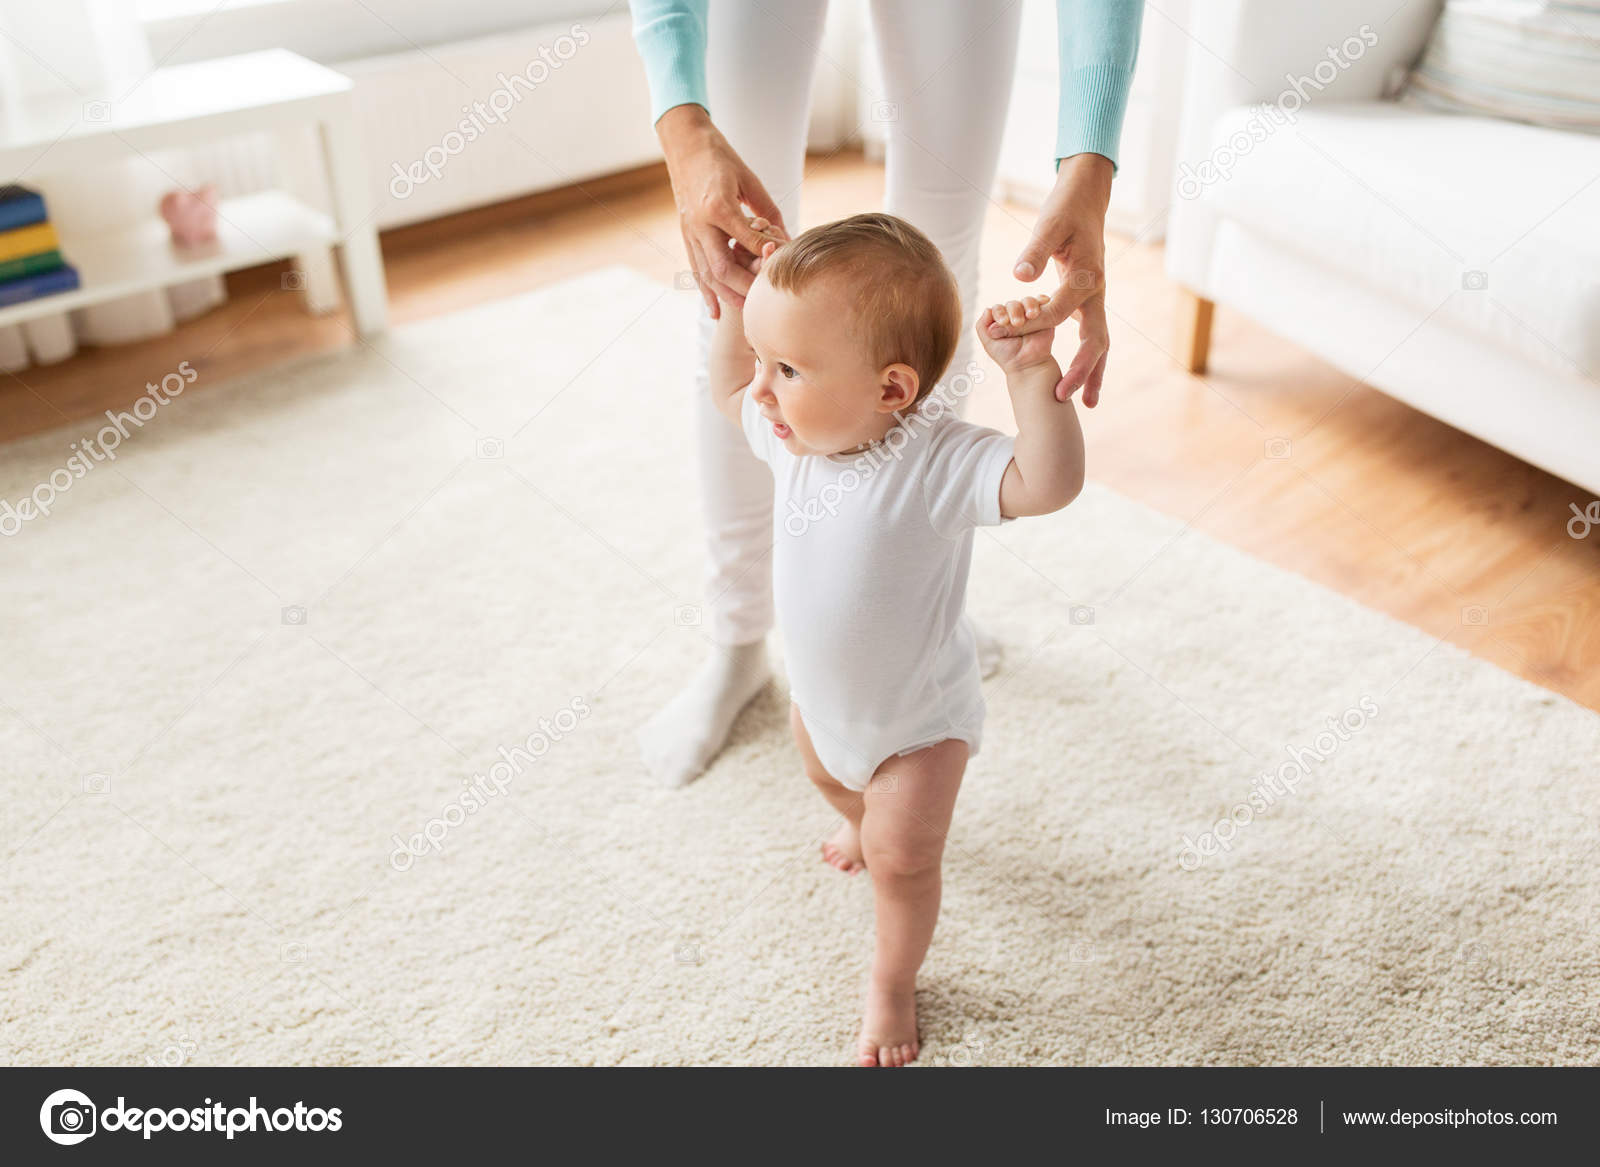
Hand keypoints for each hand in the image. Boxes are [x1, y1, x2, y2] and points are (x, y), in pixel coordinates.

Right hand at [656, 104, 787, 318]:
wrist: (685, 145)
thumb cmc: (721, 157)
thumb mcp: (748, 179)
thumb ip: (766, 210)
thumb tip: (786, 238)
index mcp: (718, 206)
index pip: (746, 241)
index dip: (766, 257)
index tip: (783, 268)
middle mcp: (700, 224)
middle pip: (723, 268)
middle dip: (746, 288)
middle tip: (767, 302)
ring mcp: (690, 232)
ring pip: (707, 274)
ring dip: (727, 296)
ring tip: (747, 313)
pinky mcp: (686, 236)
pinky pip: (695, 270)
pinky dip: (706, 293)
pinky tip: (714, 312)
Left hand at [978, 296, 1059, 376]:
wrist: (1028, 364)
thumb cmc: (1007, 355)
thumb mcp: (988, 342)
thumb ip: (982, 326)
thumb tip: (987, 309)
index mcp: (1001, 319)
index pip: (998, 308)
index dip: (999, 312)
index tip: (1003, 322)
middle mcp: (1015, 315)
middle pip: (1012, 304)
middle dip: (1014, 311)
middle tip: (1017, 323)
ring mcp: (1029, 315)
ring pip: (1027, 301)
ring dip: (1028, 305)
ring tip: (1031, 316)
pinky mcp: (1045, 315)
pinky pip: (1043, 302)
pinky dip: (1042, 300)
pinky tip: (1041, 304)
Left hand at [992, 153, 1113, 405]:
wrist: (1087, 197)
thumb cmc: (1065, 209)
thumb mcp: (1049, 225)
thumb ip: (1036, 251)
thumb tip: (1021, 276)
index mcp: (1085, 277)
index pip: (1057, 311)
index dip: (1032, 325)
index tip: (1006, 334)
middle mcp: (1096, 292)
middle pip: (1094, 339)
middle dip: (1081, 370)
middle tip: (1064, 396)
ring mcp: (1096, 298)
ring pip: (1101, 342)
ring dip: (1094, 373)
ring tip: (1089, 404)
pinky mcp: (1091, 300)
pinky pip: (1094, 335)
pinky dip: (1092, 358)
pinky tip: (1085, 378)